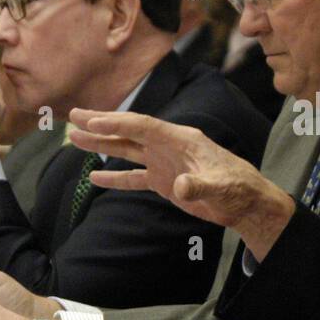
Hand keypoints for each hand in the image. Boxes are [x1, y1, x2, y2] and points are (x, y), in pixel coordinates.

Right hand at [68, 107, 294, 259]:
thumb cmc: (238, 189)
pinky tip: (94, 178)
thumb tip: (180, 186)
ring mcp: (165, 163)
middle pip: (129, 131)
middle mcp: (169, 146)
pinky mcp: (164, 181)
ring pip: (127, 151)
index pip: (143, 126)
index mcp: (181, 139)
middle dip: (101, 124)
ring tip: (74, 139)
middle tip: (72, 116)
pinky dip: (115, 178)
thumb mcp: (221, 187)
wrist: (247, 202)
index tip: (91, 122)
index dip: (117, 123)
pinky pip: (134, 177)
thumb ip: (200, 185)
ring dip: (101, 146)